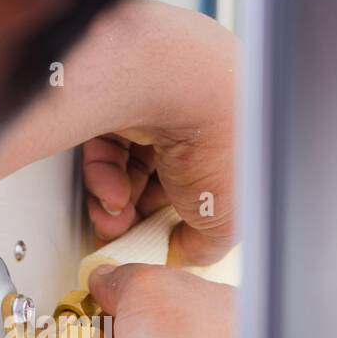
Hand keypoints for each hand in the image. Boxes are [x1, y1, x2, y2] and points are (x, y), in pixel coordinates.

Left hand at [0, 0, 236, 266]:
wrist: (181, 84)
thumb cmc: (221, 135)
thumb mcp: (227, 216)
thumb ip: (207, 243)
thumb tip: (186, 253)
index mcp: (235, 133)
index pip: (203, 186)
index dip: (180, 219)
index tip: (161, 240)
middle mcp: (200, 109)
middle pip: (163, 176)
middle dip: (142, 214)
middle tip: (129, 235)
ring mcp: (159, 98)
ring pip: (131, 163)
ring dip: (118, 202)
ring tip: (113, 220)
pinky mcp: (118, 95)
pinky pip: (106, 144)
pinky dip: (102, 176)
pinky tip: (108, 196)